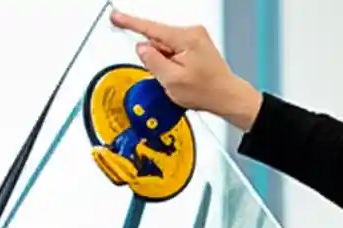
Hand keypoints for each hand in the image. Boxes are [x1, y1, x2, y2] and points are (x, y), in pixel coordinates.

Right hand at [110, 8, 263, 130]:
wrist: (226, 96)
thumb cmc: (206, 91)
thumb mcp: (172, 81)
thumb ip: (153, 61)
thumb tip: (141, 48)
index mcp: (186, 38)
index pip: (151, 28)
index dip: (130, 23)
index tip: (116, 17)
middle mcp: (192, 33)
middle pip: (158, 40)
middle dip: (156, 58)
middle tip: (168, 76)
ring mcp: (195, 38)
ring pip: (165, 47)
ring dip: (165, 63)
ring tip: (180, 78)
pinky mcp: (196, 45)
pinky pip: (174, 50)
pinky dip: (172, 63)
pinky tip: (182, 75)